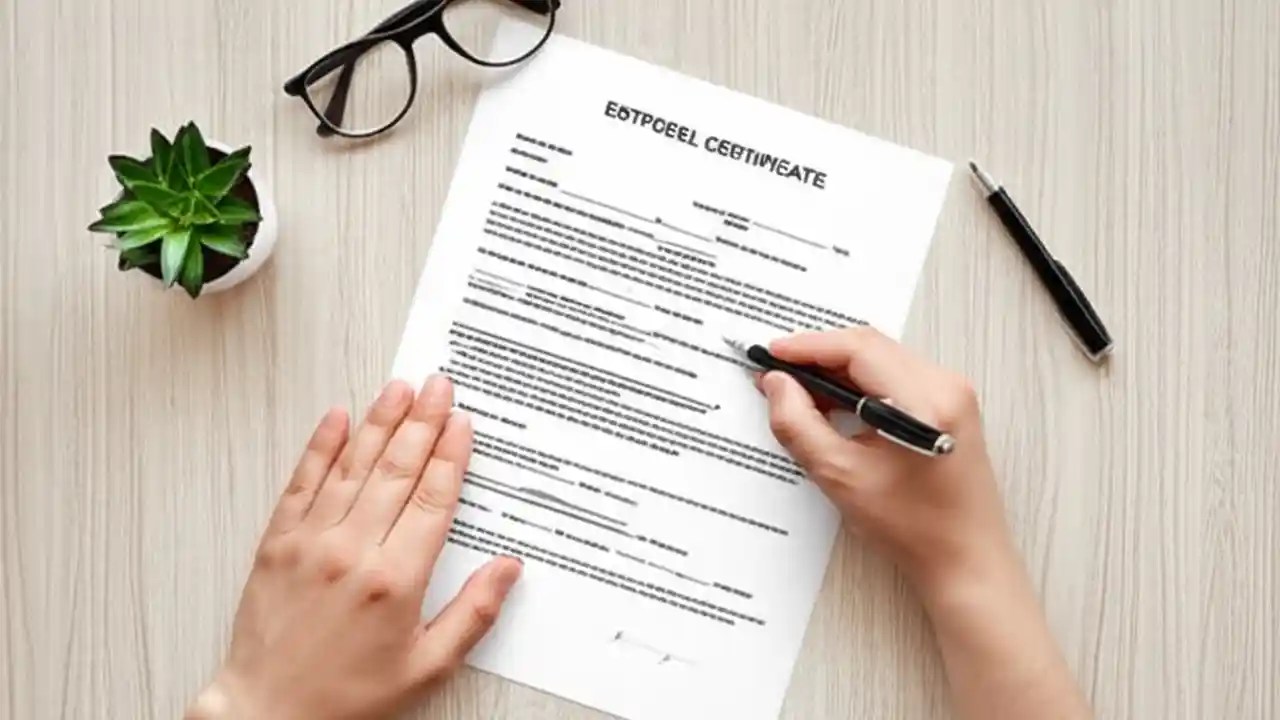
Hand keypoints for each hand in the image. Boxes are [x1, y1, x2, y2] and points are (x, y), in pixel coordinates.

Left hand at [186, 376, 521, 719]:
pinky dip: (320, 447)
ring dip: (379, 422)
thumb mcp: (426, 667)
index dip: (450, 454)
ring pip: (352, 466)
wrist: (267, 715)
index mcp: (395, 580)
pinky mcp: (277, 544)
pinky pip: (302, 483)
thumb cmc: (346, 699)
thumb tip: (508, 569)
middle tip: (438, 386)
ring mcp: (310, 543)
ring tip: (398, 389)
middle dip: (422, 422)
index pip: (433, 499)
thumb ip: (473, 613)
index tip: (461, 423)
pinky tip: (336, 419)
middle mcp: (352, 552)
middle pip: (397, 470)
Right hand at [759, 326, 1010, 598]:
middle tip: (777, 373)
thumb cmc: (917, 529)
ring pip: (880, 360)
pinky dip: (858, 385)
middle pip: (869, 348)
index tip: (772, 354)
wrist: (966, 561)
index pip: (857, 349)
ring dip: (837, 370)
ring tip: (798, 393)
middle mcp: (946, 387)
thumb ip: (800, 425)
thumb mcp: (842, 476)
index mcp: (926, 400)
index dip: (807, 347)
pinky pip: (894, 378)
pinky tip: (832, 404)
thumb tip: (777, 387)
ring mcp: (951, 395)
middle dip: (818, 356)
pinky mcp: (948, 407)